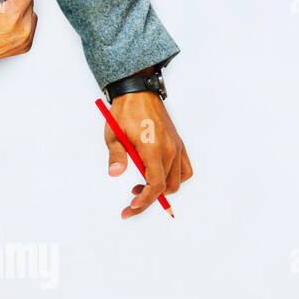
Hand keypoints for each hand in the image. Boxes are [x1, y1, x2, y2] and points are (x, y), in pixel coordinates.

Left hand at [106, 87, 191, 218]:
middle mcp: (169, 150)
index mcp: (153, 148)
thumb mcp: (113, 134)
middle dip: (149, 198)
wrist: (139, 92)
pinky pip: (185, 171)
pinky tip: (159, 177)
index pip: (155, 184)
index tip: (132, 206)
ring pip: (177, 182)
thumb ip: (116, 155)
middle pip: (166, 187)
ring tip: (142, 186)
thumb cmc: (125, 112)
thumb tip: (115, 173)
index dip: (145, 200)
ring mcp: (177, 148)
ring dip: (161, 190)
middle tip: (131, 198)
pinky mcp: (179, 145)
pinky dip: (175, 179)